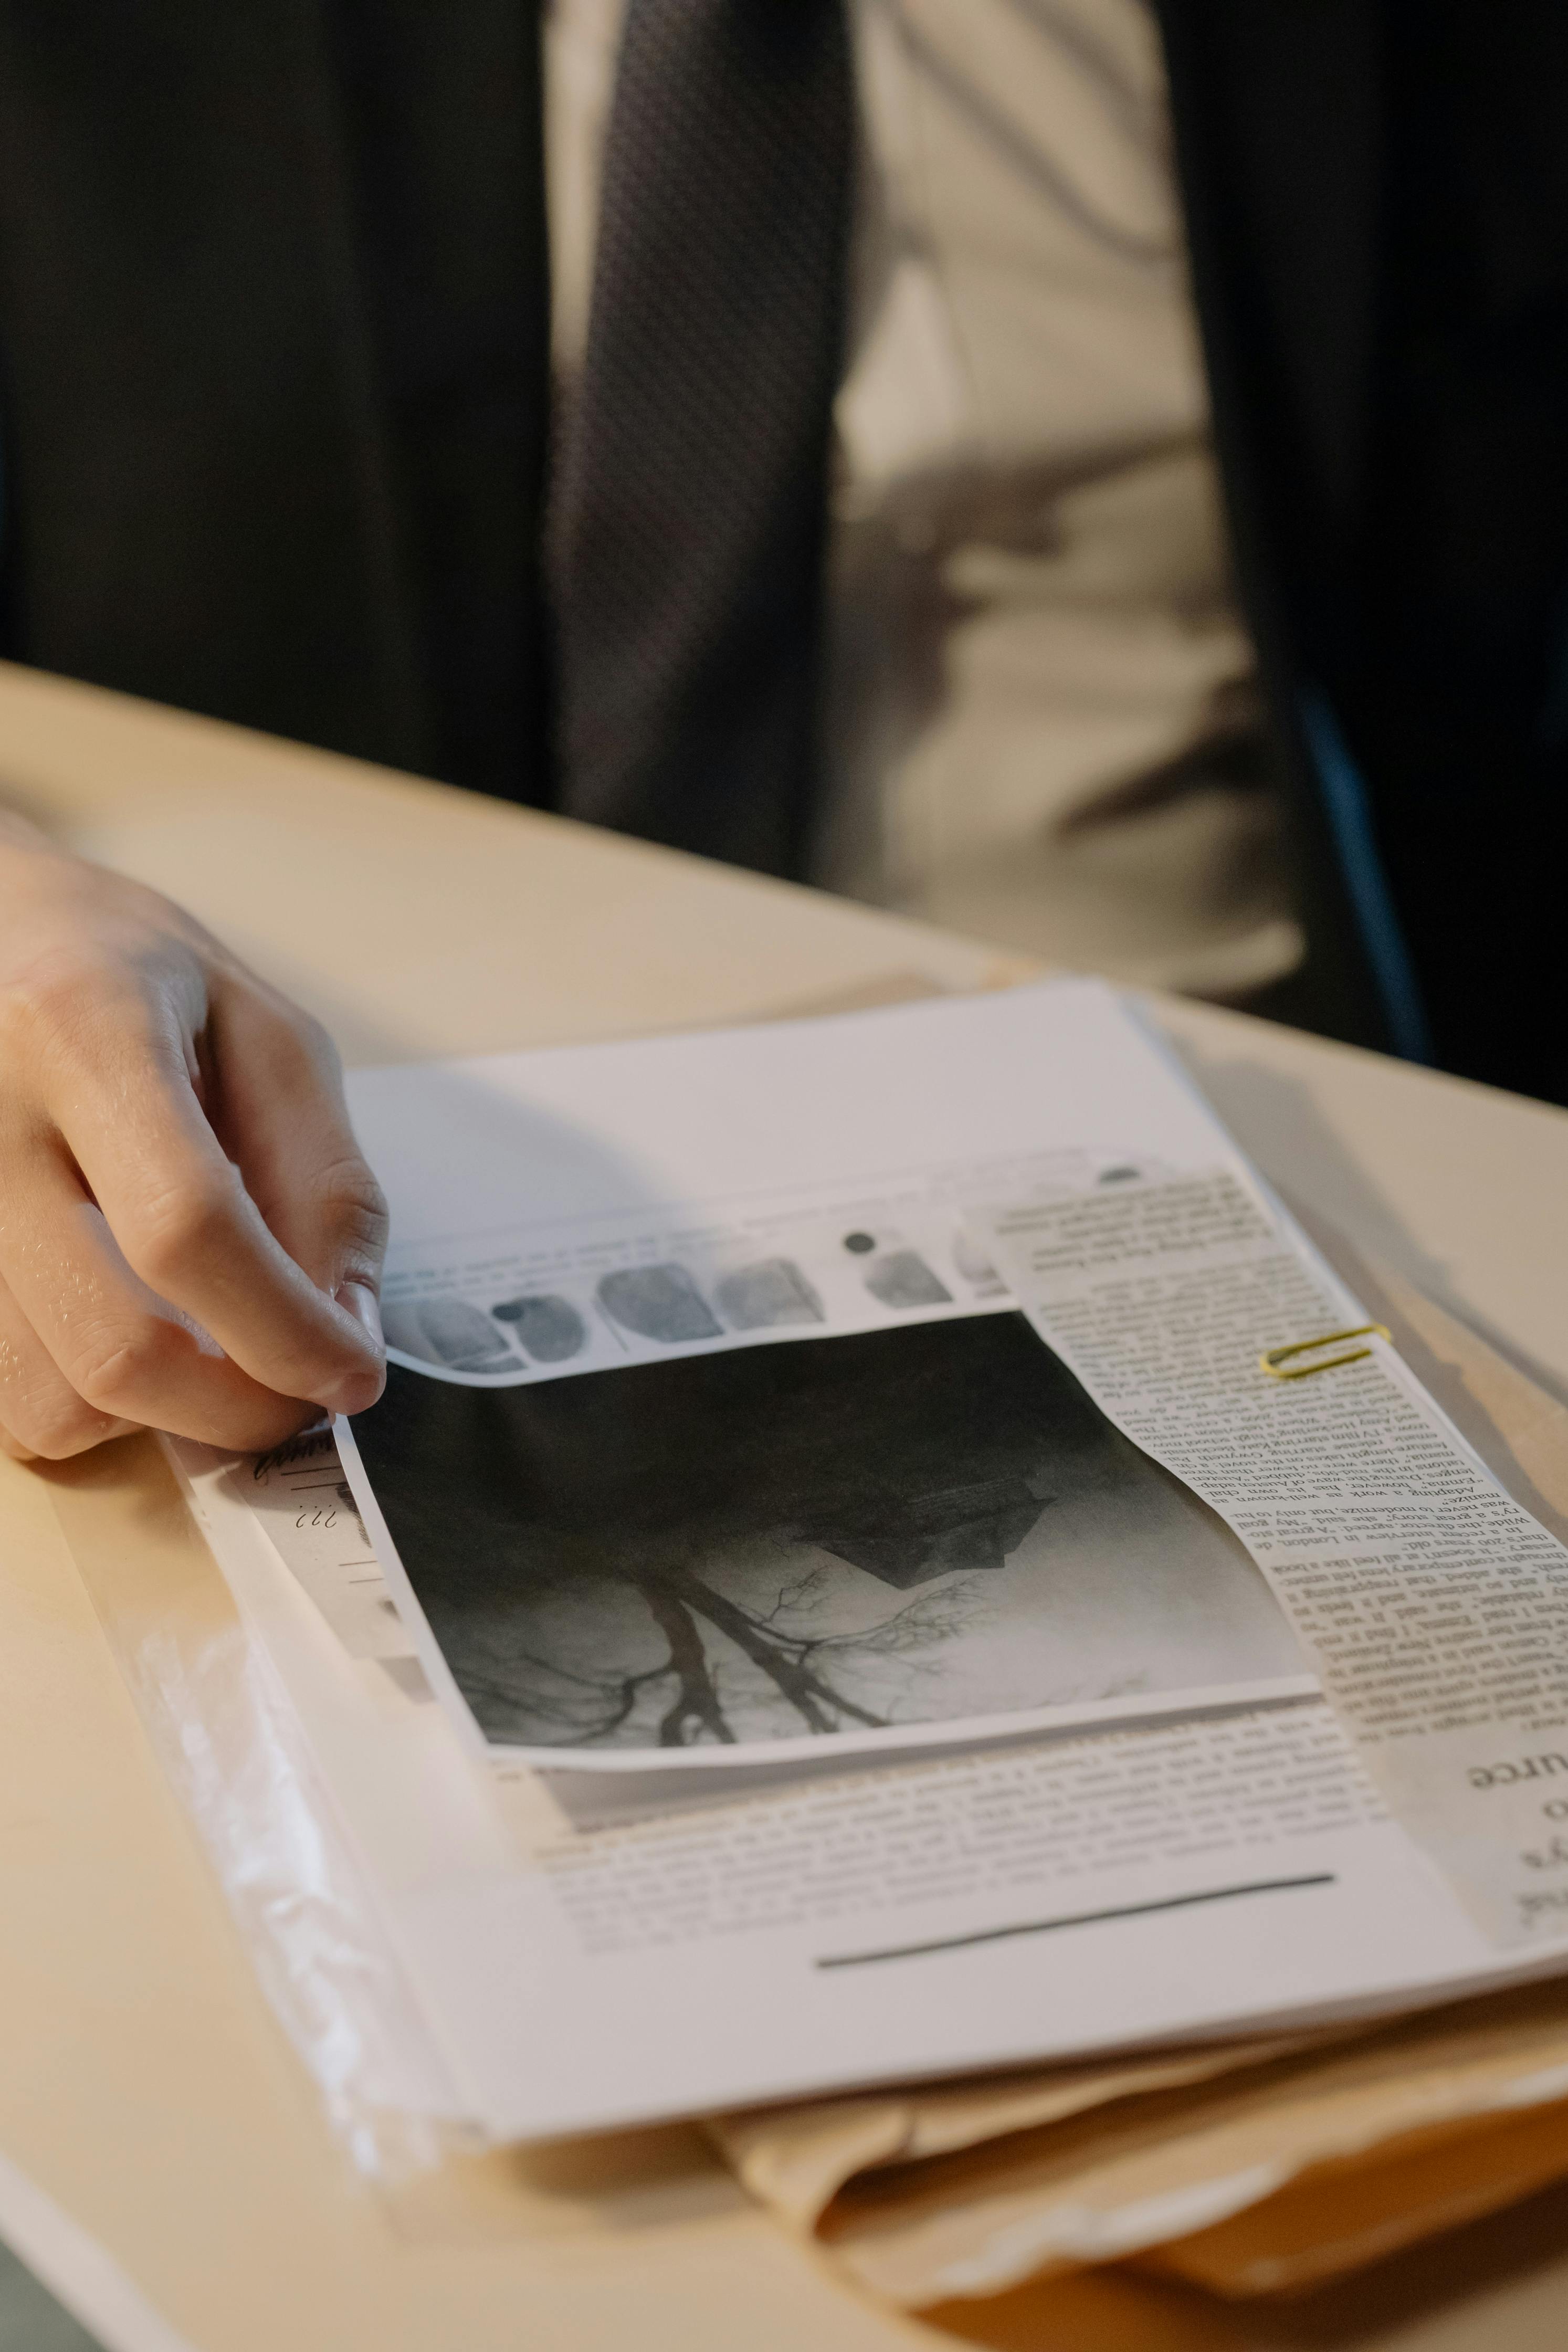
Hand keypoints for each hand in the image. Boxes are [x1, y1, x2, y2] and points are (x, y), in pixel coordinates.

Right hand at [0, 816, 386, 1458]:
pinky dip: (80, 1400)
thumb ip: (325, 1183)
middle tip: (292, 1393)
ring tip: (193, 1340)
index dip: (284, 1329)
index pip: (188, 1227)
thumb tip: (348, 1336)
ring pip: (42, 1401)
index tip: (350, 1375)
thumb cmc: (143, 983)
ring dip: (150, 1414)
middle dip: (230, 1408)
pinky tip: (114, 1325)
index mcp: (81, 1029)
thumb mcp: (271, 1039)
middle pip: (110, 1343)